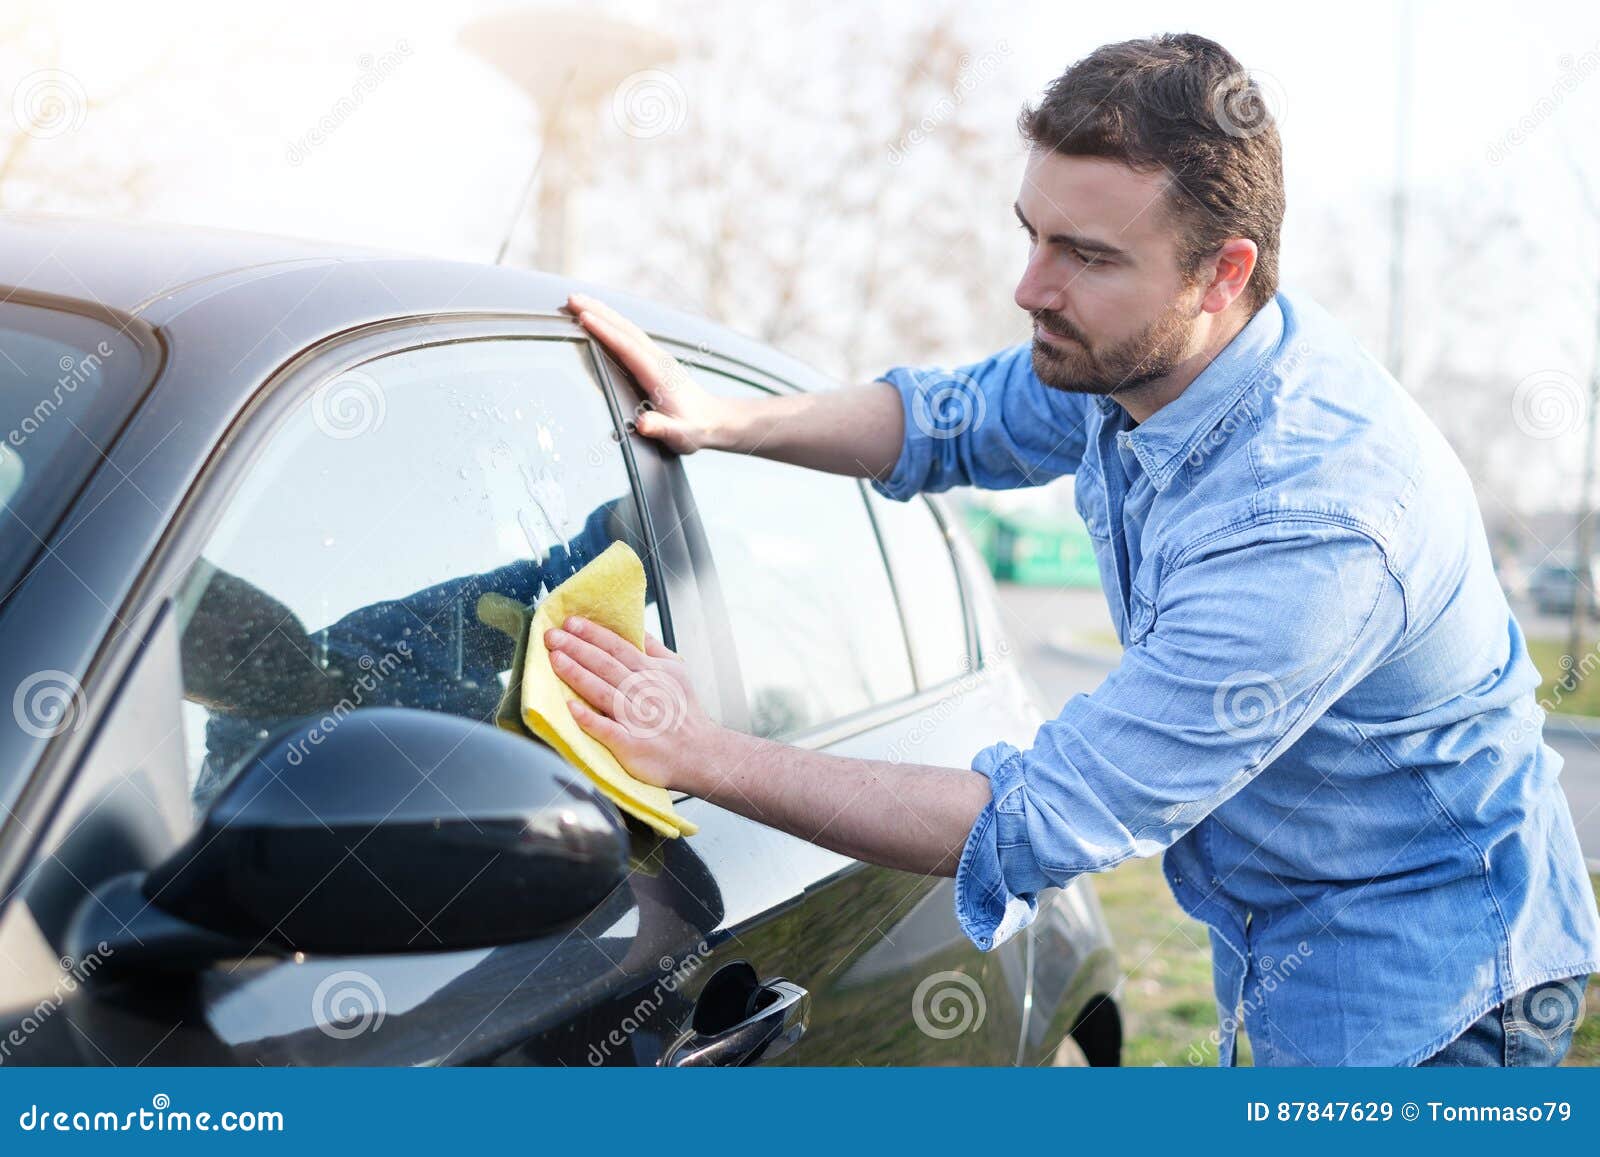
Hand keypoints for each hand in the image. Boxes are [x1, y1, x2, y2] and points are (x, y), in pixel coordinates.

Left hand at [544, 616, 716, 790]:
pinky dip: (589, 719)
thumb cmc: (684, 714)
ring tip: (556, 660)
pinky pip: (607, 730)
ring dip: (578, 675)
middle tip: (553, 636)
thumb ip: (654, 649)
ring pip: (603, 692)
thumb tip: (636, 628)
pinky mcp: (631, 745)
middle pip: (606, 665)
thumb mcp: (678, 672)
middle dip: (578, 648)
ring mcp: (637, 719)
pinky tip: (570, 708)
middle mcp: (644, 693)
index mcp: (653, 673)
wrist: (699, 753)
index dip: (594, 634)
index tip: (571, 623)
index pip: (618, 647)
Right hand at [564, 293, 732, 454]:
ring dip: (603, 312)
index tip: (584, 317)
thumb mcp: (679, 434)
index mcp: (658, 374)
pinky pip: (630, 334)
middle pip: (624, 329)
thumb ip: (661, 428)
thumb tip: (644, 424)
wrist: (715, 421)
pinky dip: (612, 322)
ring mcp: (657, 356)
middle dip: (598, 311)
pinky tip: (601, 317)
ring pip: (627, 328)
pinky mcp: (655, 359)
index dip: (605, 332)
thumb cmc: (694, 429)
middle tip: (571, 298)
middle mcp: (657, 359)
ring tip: (579, 300)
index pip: (627, 347)